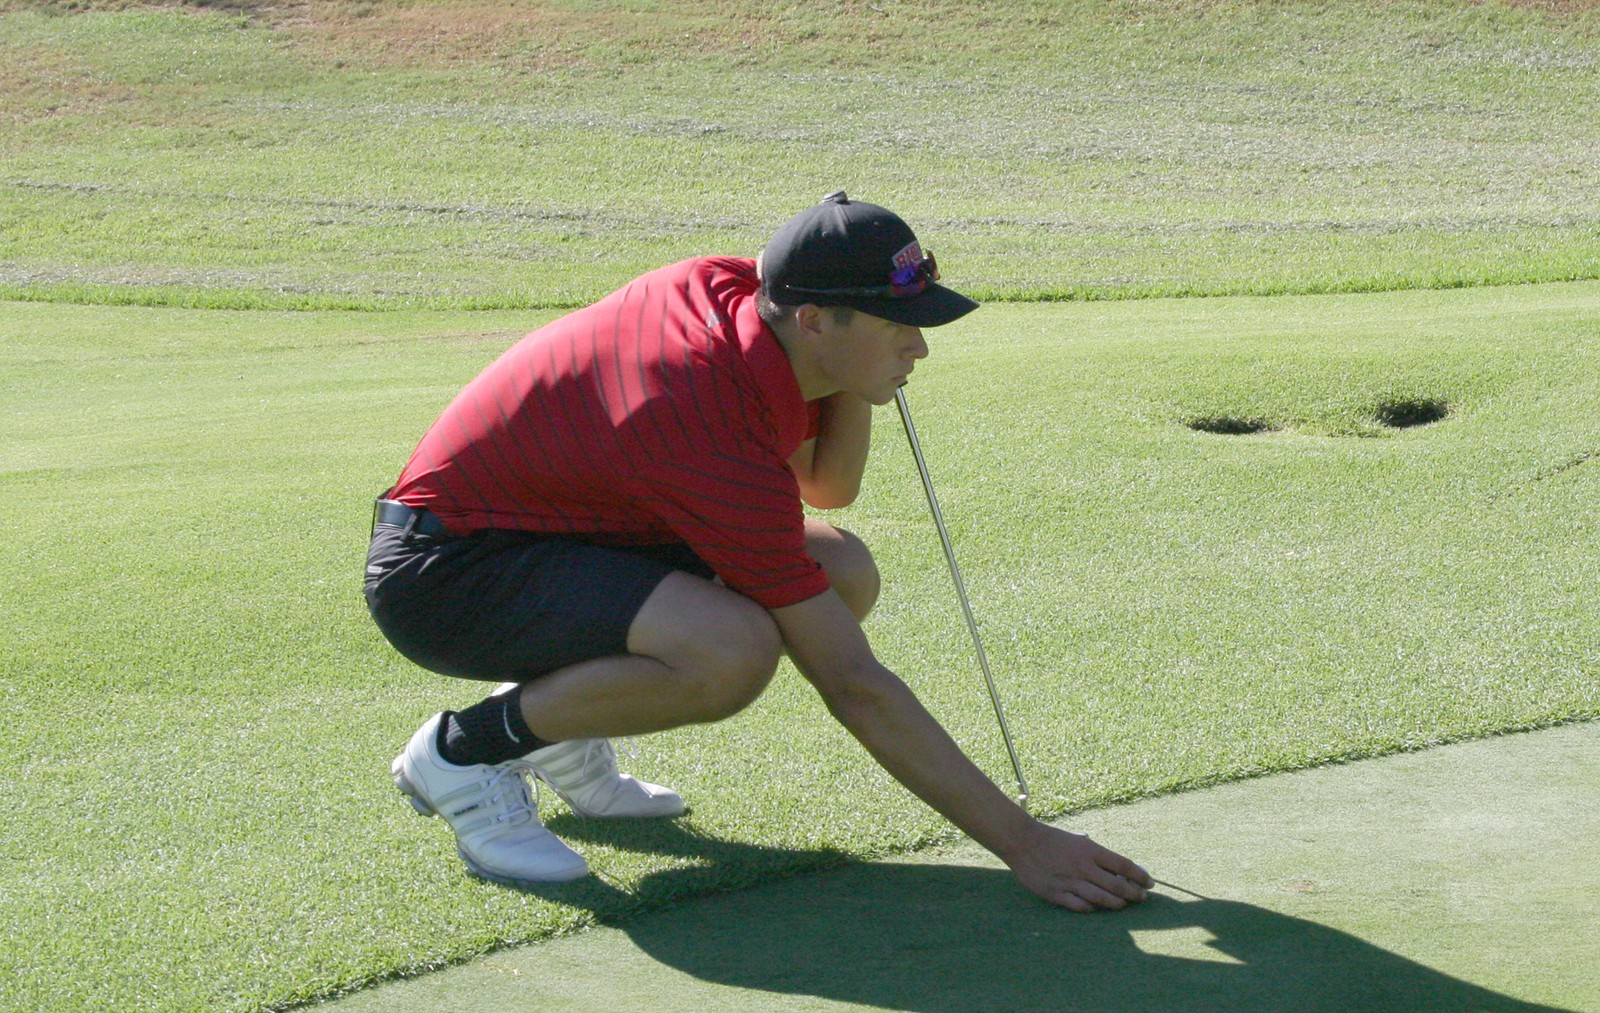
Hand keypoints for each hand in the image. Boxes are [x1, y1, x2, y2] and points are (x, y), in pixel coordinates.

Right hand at [1005, 823, 1153, 911]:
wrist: (1022, 842)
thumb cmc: (1053, 840)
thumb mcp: (1079, 841)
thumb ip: (1097, 856)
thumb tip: (1119, 871)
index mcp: (1089, 850)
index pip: (1123, 865)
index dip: (1140, 876)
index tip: (1150, 882)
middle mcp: (1082, 866)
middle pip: (1116, 885)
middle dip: (1134, 893)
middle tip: (1141, 897)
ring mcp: (1069, 882)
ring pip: (1101, 899)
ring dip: (1117, 904)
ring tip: (1123, 904)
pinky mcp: (1056, 894)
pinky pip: (1080, 906)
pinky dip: (1092, 908)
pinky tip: (1097, 907)